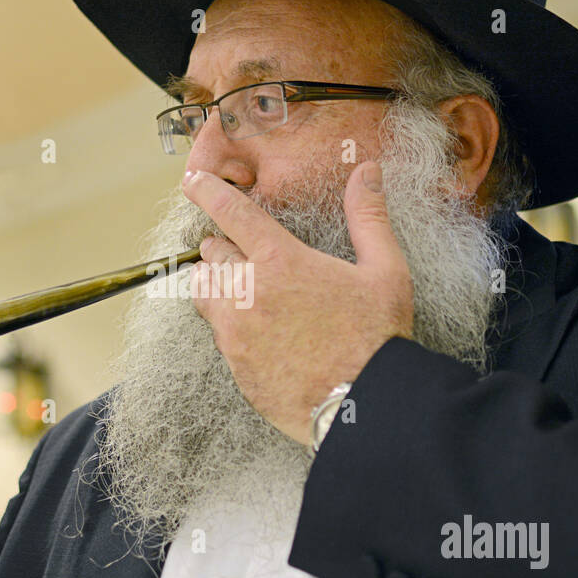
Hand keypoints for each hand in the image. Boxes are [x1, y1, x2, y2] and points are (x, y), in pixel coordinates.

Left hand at [182, 161, 413, 444]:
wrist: (365, 407)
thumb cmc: (378, 337)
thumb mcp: (385, 270)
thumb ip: (369, 216)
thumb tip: (367, 170)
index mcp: (281, 262)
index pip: (230, 213)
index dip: (206, 190)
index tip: (192, 179)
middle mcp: (248, 294)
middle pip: (212, 254)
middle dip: (223, 246)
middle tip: (242, 250)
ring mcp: (236, 334)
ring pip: (204, 294)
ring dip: (217, 284)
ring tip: (242, 289)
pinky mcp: (235, 367)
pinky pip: (218, 335)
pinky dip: (229, 326)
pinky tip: (257, 331)